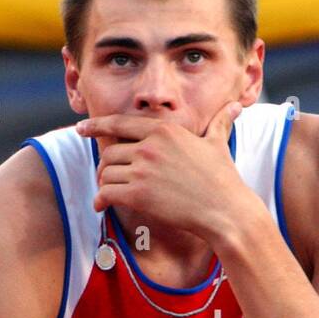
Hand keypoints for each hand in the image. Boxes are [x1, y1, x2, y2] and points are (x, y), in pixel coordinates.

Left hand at [77, 100, 250, 240]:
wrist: (224, 210)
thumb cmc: (224, 179)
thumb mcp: (218, 144)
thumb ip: (220, 123)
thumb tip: (236, 106)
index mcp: (164, 130)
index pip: (120, 123)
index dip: (97, 126)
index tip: (82, 129)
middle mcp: (149, 146)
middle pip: (109, 152)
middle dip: (104, 167)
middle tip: (105, 178)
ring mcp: (142, 170)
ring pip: (106, 173)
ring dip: (103, 185)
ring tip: (107, 194)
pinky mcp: (138, 195)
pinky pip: (107, 193)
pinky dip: (101, 200)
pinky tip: (101, 207)